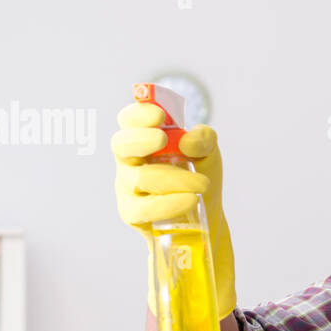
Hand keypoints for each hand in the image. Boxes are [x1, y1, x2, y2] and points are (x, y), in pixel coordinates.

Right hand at [112, 101, 236, 318]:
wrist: (206, 215)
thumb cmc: (199, 175)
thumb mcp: (209, 153)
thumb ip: (204, 140)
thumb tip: (187, 142)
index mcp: (143, 138)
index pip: (129, 120)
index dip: (138, 115)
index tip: (159, 115)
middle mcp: (129, 160)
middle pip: (120, 145)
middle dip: (141, 139)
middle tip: (163, 139)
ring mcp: (127, 187)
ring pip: (141, 178)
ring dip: (175, 178)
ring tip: (202, 184)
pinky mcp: (132, 212)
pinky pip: (144, 208)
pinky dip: (169, 203)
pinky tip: (191, 199)